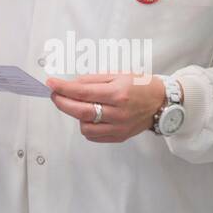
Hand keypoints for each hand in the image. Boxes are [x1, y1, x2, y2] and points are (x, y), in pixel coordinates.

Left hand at [46, 73, 174, 142]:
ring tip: (80, 105)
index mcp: (117, 93)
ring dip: (76, 116)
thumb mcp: (117, 75)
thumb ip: (92, 80)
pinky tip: (89, 116)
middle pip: (81, 112)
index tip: (51, 83)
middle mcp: (118, 113)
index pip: (82, 92)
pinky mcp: (120, 137)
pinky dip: (86, 126)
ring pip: (85, 127)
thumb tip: (71, 84)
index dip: (63, 88)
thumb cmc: (140, 85)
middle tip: (54, 94)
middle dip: (62, 102)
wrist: (161, 102)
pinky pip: (94, 136)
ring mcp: (119, 127)